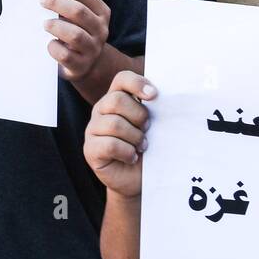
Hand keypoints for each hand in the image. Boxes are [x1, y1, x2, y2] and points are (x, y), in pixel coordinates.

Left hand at [41, 0, 110, 83]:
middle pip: (79, 12)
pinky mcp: (81, 65)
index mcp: (102, 13)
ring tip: (45, 24)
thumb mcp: (79, 17)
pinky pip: (65, 55)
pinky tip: (50, 43)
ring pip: (75, 35)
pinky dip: (54, 47)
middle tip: (42, 1)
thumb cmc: (77, 32)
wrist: (87, 64)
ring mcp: (92, 49)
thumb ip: (68, 3)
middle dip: (57, 3)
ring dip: (56, 26)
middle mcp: (101, 30)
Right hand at [84, 71, 157, 198]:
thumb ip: (154, 110)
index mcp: (116, 99)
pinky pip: (109, 144)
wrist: (137, 179)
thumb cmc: (146, 149)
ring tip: (143, 146)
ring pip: (114, 123)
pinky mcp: (90, 149)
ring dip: (135, 137)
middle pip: (116, 100)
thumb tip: (168, 98)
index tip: (154, 96)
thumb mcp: (153, 126)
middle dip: (138, 115)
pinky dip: (127, 152)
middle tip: (148, 128)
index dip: (137, 83)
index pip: (121, 79)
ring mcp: (93, 129)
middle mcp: (101, 110)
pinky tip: (132, 157)